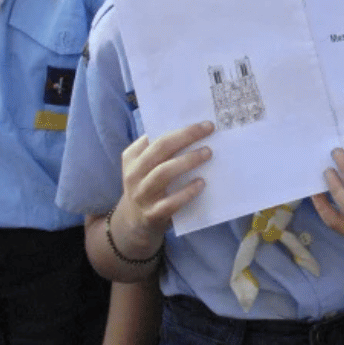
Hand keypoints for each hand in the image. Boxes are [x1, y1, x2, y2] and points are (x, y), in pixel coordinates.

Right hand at [113, 121, 213, 257]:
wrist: (133, 225)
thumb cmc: (148, 185)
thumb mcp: (146, 167)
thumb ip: (162, 150)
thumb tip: (195, 130)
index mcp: (133, 157)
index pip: (154, 135)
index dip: (178, 126)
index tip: (201, 119)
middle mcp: (134, 174)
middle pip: (160, 149)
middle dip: (186, 136)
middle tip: (209, 128)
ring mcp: (142, 195)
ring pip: (163, 173)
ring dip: (187, 161)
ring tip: (208, 152)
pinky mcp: (152, 214)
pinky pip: (170, 202)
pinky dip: (187, 192)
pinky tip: (201, 183)